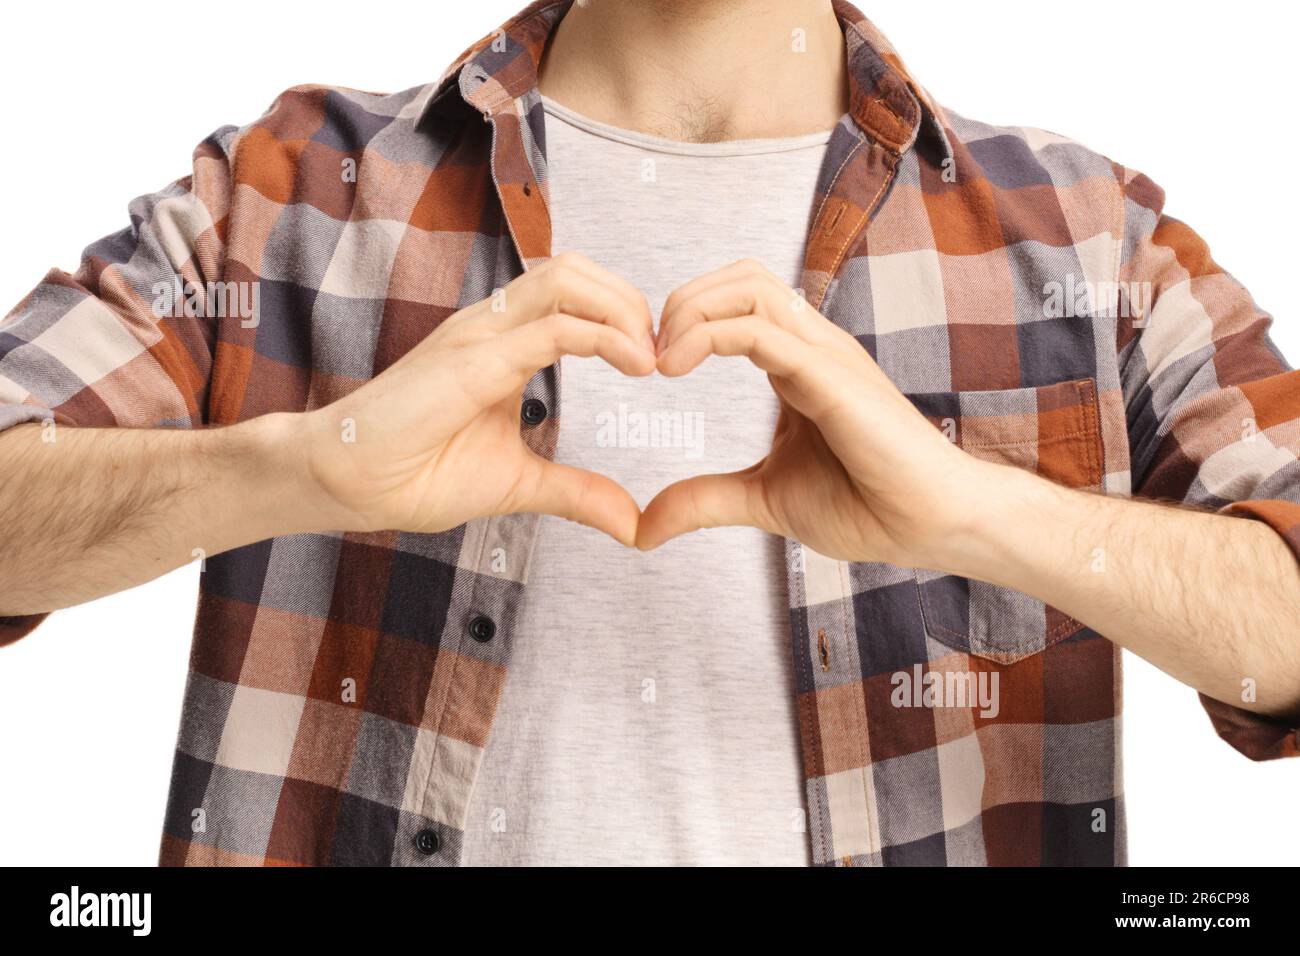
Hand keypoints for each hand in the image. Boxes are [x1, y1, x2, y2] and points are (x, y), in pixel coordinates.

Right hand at [303, 252, 654, 544]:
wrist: (346, 482)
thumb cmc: (416, 473)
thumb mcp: (519, 483)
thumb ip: (576, 492)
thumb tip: (632, 521)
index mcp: (503, 342)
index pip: (574, 293)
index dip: (624, 316)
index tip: (656, 362)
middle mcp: (492, 325)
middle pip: (578, 269)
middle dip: (632, 301)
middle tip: (662, 353)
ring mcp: (481, 335)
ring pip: (568, 278)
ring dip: (623, 309)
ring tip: (650, 357)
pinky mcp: (473, 359)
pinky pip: (553, 327)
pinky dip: (605, 338)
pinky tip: (634, 366)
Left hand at [637, 259, 982, 566]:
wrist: (931, 527)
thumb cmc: (867, 506)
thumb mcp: (763, 500)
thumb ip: (705, 501)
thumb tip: (645, 527)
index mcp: (798, 363)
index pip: (738, 300)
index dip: (685, 320)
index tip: (650, 369)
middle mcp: (812, 346)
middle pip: (740, 276)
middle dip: (681, 301)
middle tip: (648, 357)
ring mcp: (825, 355)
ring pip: (748, 284)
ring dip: (689, 310)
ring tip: (660, 360)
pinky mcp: (832, 376)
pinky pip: (760, 329)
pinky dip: (706, 336)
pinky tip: (676, 369)